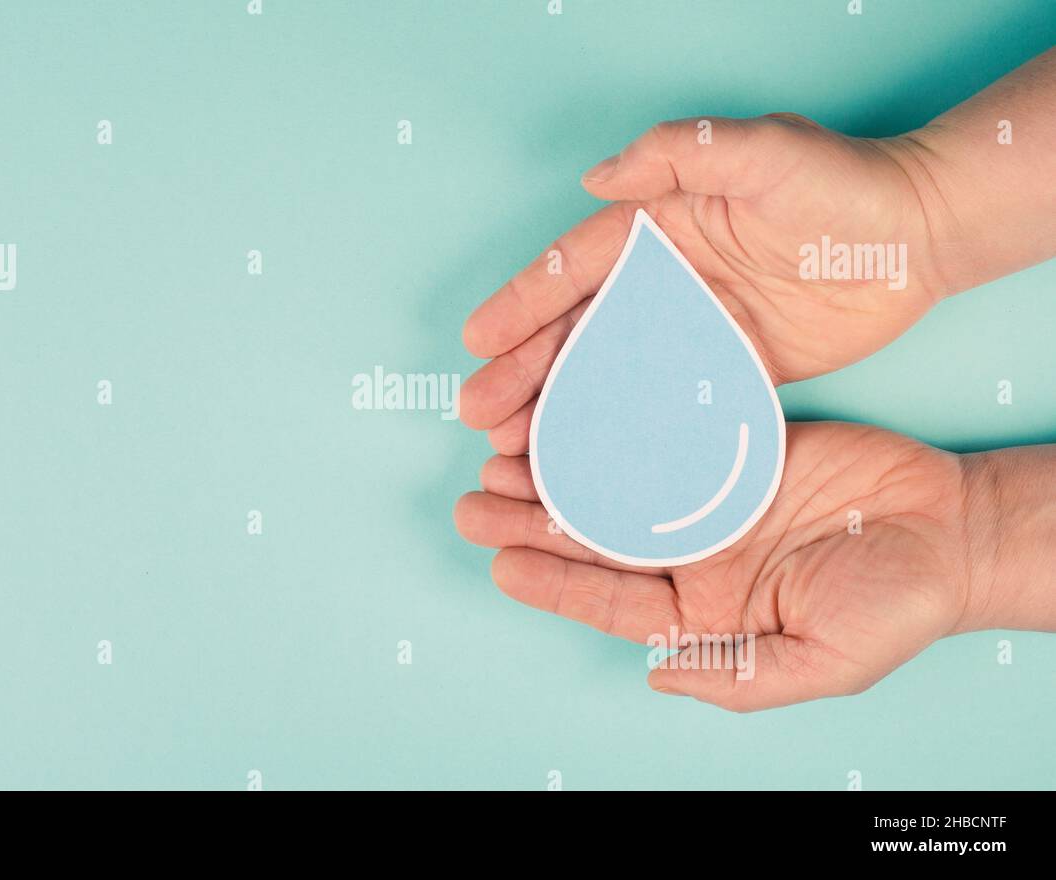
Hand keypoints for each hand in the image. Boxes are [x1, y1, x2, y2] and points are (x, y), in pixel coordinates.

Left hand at [454, 421, 977, 710]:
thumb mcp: (821, 661)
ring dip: (557, 472)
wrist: (951, 530)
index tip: (497, 561)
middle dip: (531, 520)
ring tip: (500, 455)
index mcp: (703, 610)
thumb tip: (656, 674)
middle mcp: (693, 554)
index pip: (610, 599)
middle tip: (473, 500)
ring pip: (614, 483)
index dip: (553, 583)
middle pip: (596, 537)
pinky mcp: (728, 447)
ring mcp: (706, 498)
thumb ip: (736, 675)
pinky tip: (571, 411)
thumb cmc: (893, 605)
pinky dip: (614, 425)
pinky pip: (661, 434)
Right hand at [459, 113, 951, 450]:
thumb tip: (596, 177)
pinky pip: (668, 405)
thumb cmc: (841, 183)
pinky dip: (628, 432)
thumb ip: (679, 154)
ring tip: (518, 448)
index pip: (574, 267)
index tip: (476, 341)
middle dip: (524, 371)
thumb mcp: (761, 149)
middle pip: (579, 331)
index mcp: (659, 226)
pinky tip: (595, 460)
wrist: (920, 233)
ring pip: (611, 375)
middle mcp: (666, 280)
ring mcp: (696, 327)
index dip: (522, 303)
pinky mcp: (732, 367)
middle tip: (480, 413)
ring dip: (562, 409)